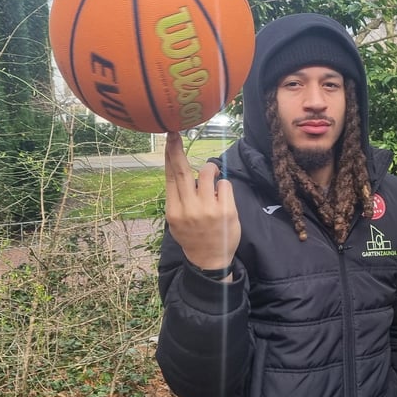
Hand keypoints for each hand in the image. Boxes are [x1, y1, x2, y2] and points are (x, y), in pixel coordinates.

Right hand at [164, 132, 240, 271]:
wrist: (209, 261)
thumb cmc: (193, 237)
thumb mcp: (176, 221)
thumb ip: (178, 198)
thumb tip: (179, 171)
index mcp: (174, 211)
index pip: (170, 177)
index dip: (170, 156)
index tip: (169, 139)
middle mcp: (189, 208)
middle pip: (183, 171)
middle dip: (178, 149)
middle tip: (175, 134)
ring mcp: (208, 209)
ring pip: (207, 173)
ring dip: (210, 169)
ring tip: (212, 177)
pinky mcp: (226, 211)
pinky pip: (225, 185)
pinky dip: (223, 185)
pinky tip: (221, 196)